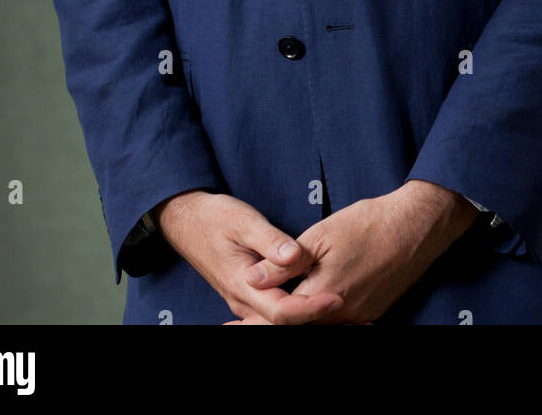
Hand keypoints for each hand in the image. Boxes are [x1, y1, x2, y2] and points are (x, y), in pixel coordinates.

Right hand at [154, 190, 343, 324]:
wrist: (186, 221)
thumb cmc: (214, 218)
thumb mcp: (243, 220)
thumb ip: (270, 240)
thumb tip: (296, 256)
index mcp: (243, 286)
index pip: (282, 312)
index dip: (312, 308)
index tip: (337, 297)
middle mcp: (245, 302)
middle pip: (285, 324)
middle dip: (317, 319)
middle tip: (356, 319)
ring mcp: (247, 302)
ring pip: (281, 320)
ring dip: (310, 317)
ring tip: (346, 313)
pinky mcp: (251, 296)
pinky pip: (277, 311)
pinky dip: (300, 311)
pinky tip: (320, 303)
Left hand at [225, 180, 477, 324]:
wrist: (416, 228)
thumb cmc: (369, 224)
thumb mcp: (322, 235)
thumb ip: (285, 261)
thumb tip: (252, 279)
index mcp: (324, 295)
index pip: (281, 319)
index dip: (254, 323)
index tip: (230, 324)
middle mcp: (341, 315)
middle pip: (300, 328)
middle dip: (271, 325)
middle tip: (239, 325)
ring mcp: (359, 316)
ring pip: (319, 326)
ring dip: (295, 322)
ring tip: (272, 312)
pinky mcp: (372, 311)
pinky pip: (339, 323)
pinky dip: (318, 319)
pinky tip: (310, 308)